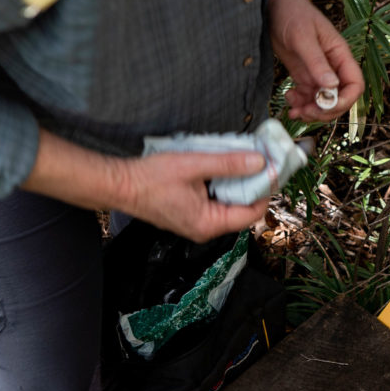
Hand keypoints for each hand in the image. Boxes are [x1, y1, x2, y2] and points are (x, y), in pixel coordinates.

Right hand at [23, 131, 268, 240]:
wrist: (118, 184)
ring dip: (237, 184)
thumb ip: (228, 164)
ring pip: (228, 205)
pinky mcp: (188, 214)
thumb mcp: (194, 165)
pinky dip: (222, 186)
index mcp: (209, 224)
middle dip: (252, 186)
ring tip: (242, 161)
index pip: (251, 213)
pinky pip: (214, 202)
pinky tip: (222, 167)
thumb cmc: (151, 178)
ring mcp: (196, 223)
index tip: (271, 169)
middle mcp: (205, 229)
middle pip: (241, 210)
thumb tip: (259, 163)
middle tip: (260, 161)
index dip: (264, 192)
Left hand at [268, 0, 363, 122]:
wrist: (275, 5)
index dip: (346, 100)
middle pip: (340, 98)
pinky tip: (288, 97)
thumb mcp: (303, 37)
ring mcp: (319, 72)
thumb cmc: (292, 13)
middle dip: (324, 110)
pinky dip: (300, 104)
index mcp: (340, 54)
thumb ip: (317, 62)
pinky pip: (308, 97)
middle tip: (305, 112)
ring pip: (323, 101)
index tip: (325, 105)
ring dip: (311, 111)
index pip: (355, 85)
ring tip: (293, 109)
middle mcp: (333, 66)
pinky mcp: (305, 75)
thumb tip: (331, 86)